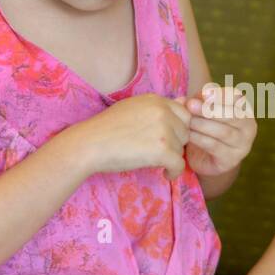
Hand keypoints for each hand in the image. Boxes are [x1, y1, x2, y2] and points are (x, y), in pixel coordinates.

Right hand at [72, 93, 190, 178]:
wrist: (90, 144)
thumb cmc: (106, 128)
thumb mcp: (133, 108)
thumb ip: (158, 107)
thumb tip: (184, 100)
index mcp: (156, 100)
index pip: (184, 114)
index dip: (177, 129)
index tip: (165, 140)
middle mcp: (163, 111)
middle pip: (185, 131)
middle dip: (176, 143)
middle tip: (159, 152)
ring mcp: (164, 130)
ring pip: (182, 149)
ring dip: (171, 157)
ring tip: (154, 161)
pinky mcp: (162, 150)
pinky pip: (179, 164)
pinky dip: (174, 172)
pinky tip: (164, 174)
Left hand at [180, 82, 256, 177]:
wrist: (206, 157)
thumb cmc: (205, 127)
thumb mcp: (201, 111)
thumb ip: (195, 102)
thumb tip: (183, 100)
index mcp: (244, 109)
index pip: (237, 98)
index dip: (222, 95)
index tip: (204, 93)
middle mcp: (248, 127)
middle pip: (232, 115)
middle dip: (210, 109)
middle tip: (191, 105)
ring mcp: (242, 145)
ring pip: (224, 132)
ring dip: (203, 125)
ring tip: (188, 121)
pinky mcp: (231, 160)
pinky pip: (215, 147)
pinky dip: (200, 139)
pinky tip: (188, 135)